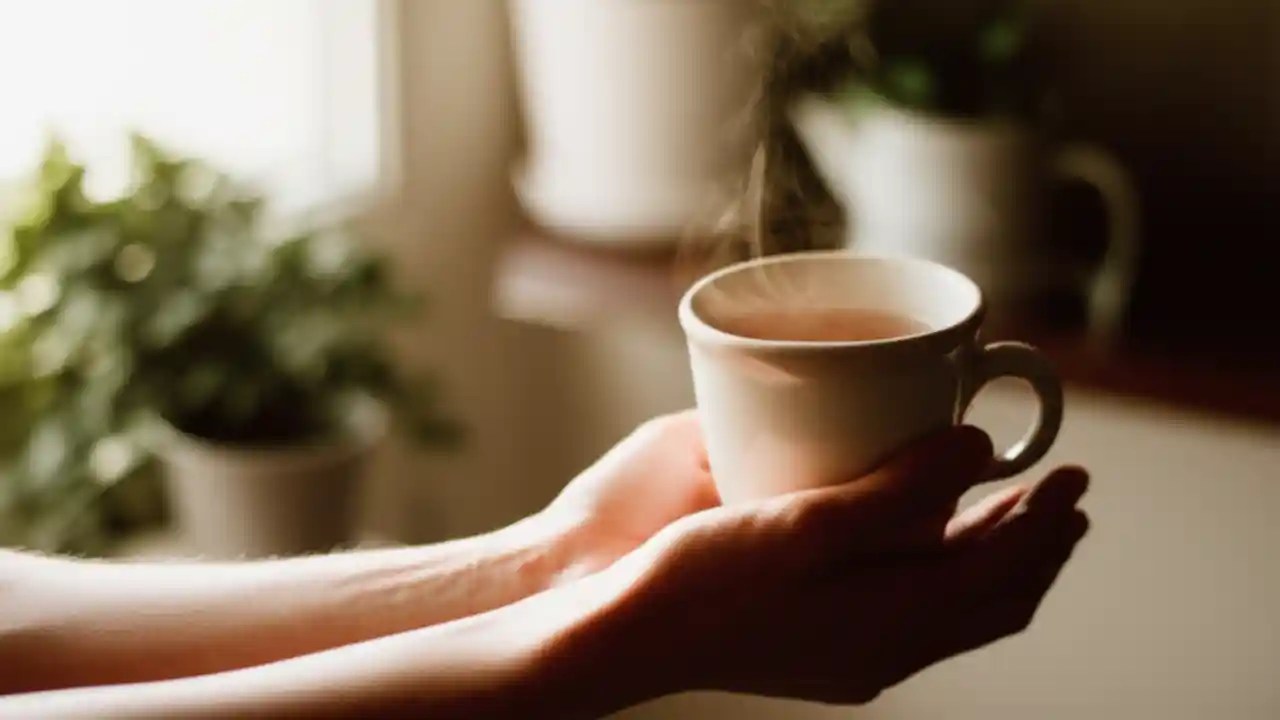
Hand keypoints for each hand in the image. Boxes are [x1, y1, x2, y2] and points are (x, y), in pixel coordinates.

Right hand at [563, 426, 1088, 706]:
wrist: (631, 632)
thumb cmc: (707, 577)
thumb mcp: (808, 523)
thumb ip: (899, 489)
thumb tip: (978, 450)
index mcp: (894, 620)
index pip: (1005, 572)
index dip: (1048, 522)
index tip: (1074, 472)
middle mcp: (886, 648)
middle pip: (994, 600)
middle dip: (1036, 545)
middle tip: (1060, 492)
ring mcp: (855, 655)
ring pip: (958, 612)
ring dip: (997, 562)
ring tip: (1011, 515)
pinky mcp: (823, 647)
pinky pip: (918, 617)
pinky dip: (948, 576)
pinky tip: (923, 545)